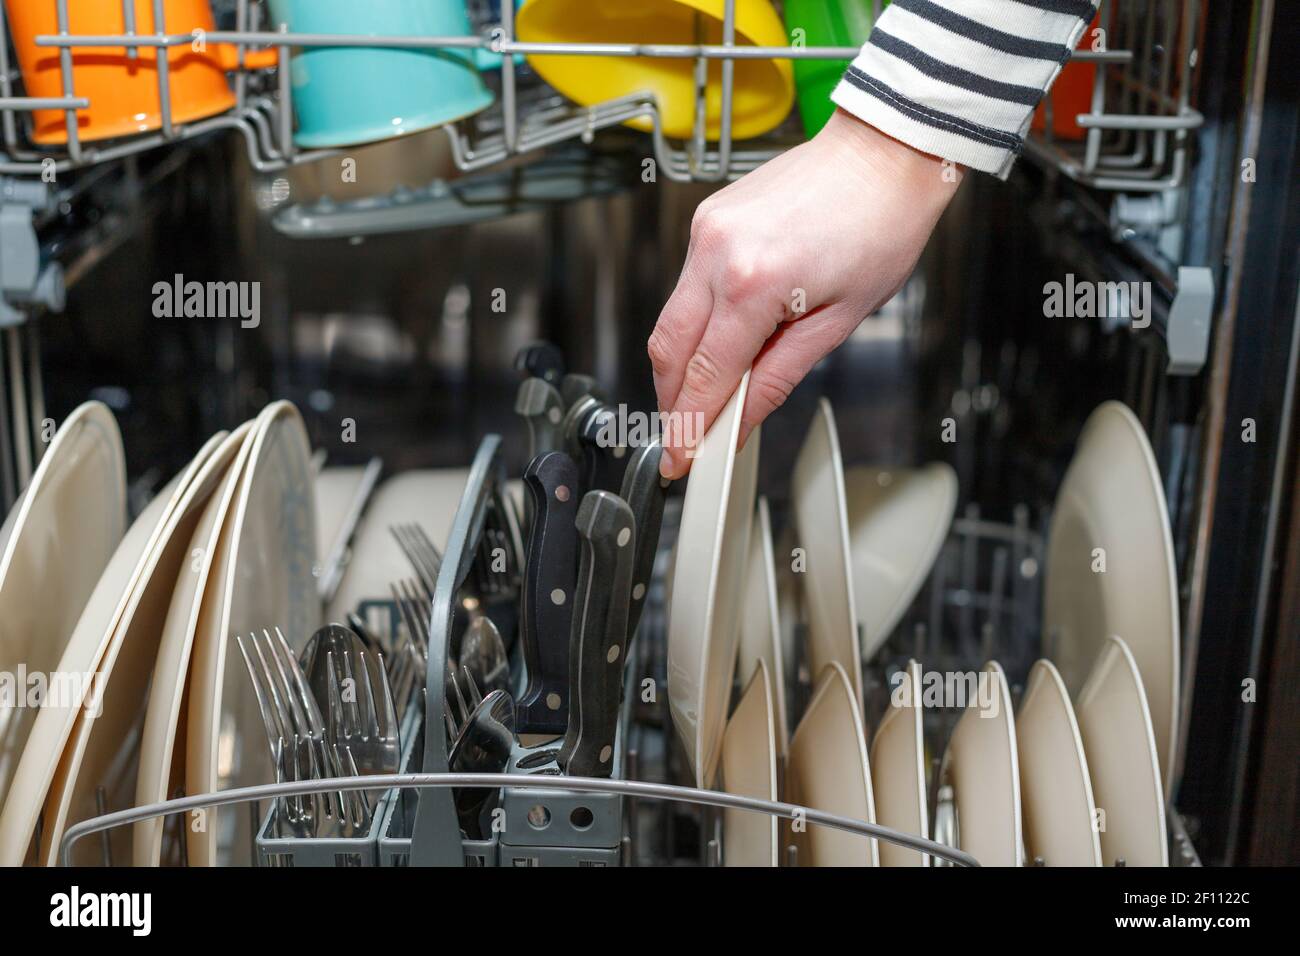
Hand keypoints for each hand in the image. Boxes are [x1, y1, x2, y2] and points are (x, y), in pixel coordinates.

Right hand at [648, 109, 962, 478]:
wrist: (883, 155)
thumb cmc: (879, 226)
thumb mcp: (838, 322)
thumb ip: (777, 376)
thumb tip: (742, 419)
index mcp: (753, 283)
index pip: (705, 375)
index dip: (689, 426)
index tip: (683, 459)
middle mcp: (716, 254)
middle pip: (669, 350)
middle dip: (674, 401)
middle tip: (688, 436)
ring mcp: (705, 231)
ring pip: (670, 319)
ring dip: (684, 364)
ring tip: (711, 392)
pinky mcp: (706, 219)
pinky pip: (686, 286)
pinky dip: (697, 322)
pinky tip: (725, 338)